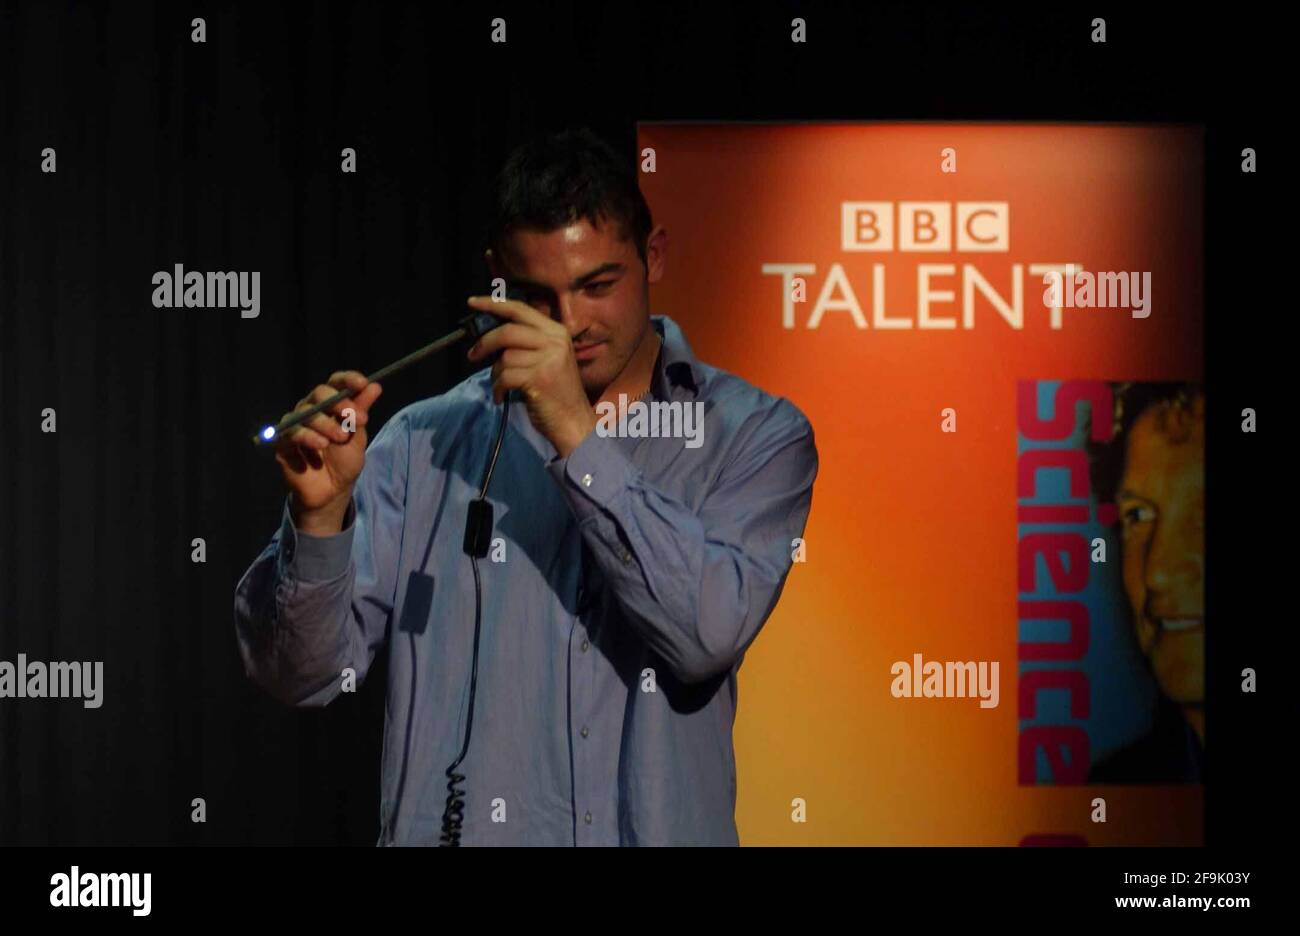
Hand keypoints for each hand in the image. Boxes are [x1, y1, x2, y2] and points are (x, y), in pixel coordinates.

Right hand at [273, 370, 382, 533]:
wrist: (333, 490)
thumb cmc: (345, 460)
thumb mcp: (358, 436)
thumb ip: (362, 412)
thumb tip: (375, 386)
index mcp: (330, 405)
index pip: (335, 382)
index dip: (347, 380)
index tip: (362, 384)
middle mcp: (311, 410)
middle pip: (319, 393)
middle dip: (339, 403)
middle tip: (355, 418)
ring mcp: (296, 424)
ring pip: (306, 412)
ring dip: (326, 423)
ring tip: (340, 438)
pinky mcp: (283, 442)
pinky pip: (292, 432)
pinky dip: (308, 437)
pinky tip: (320, 446)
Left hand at [465, 296, 596, 456]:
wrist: (573, 421)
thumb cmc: (556, 393)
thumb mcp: (549, 359)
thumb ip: (527, 342)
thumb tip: (491, 333)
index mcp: (556, 332)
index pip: (520, 310)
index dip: (493, 304)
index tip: (472, 302)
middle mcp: (555, 342)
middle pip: (507, 331)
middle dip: (484, 343)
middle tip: (473, 355)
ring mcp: (548, 360)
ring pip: (504, 357)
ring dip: (495, 374)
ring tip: (502, 385)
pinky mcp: (539, 378)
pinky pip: (504, 376)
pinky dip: (497, 388)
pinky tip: (501, 396)